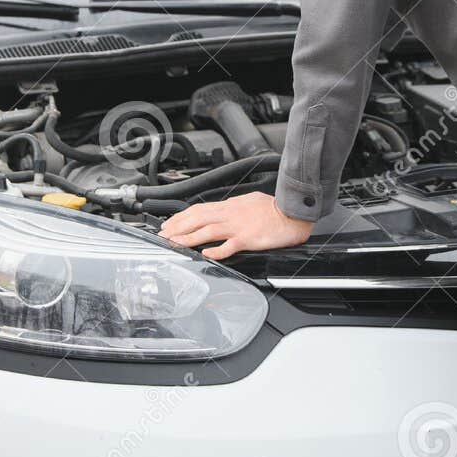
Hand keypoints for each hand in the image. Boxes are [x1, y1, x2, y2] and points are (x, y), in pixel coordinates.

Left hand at [158, 192, 312, 260]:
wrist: (292, 213)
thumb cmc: (274, 209)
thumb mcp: (249, 201)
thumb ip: (233, 207)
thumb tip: (222, 211)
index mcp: (230, 206)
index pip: (199, 209)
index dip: (181, 217)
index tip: (169, 224)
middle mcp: (230, 215)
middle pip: (198, 219)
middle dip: (178, 226)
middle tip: (164, 234)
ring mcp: (238, 227)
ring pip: (207, 231)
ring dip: (189, 238)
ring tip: (174, 243)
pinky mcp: (248, 239)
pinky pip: (229, 246)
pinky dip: (216, 251)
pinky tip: (205, 255)